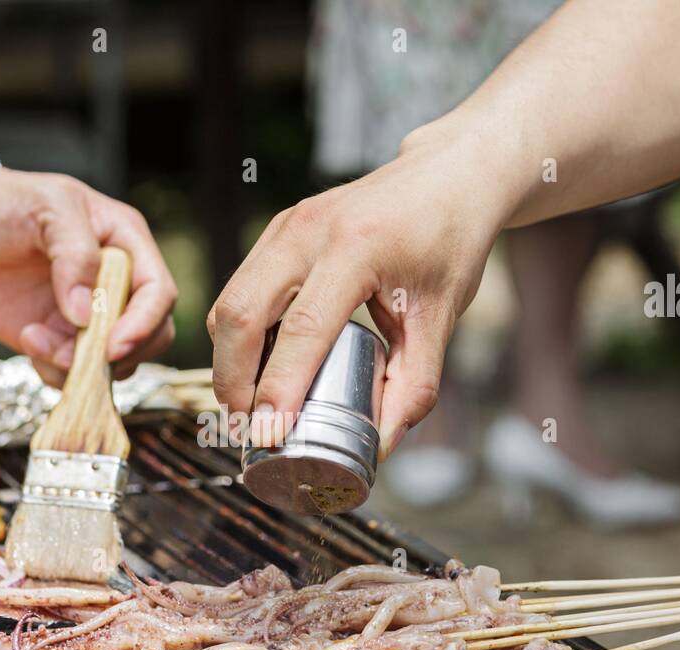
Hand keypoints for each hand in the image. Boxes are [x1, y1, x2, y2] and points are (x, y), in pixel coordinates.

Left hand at [0, 168, 176, 384]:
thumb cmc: (1, 202)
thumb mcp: (45, 208)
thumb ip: (75, 256)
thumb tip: (87, 316)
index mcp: (126, 243)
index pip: (158, 292)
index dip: (143, 324)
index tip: (112, 346)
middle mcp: (115, 284)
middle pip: (150, 335)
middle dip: (118, 354)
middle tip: (76, 356)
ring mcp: (88, 316)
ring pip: (114, 363)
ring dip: (78, 366)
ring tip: (34, 339)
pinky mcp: (59, 340)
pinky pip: (74, 373)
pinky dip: (55, 371)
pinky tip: (27, 339)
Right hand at [207, 129, 507, 456]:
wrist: (449, 174)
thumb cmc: (450, 241)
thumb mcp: (442, 316)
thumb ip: (415, 384)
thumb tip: (383, 446)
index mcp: (357, 248)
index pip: (303, 329)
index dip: (279, 388)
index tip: (269, 434)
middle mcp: (309, 231)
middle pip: (241, 315)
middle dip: (233, 381)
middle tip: (247, 430)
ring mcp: (286, 226)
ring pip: (229, 302)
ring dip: (229, 361)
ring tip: (248, 407)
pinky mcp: (278, 229)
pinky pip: (240, 288)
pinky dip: (238, 335)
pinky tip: (257, 368)